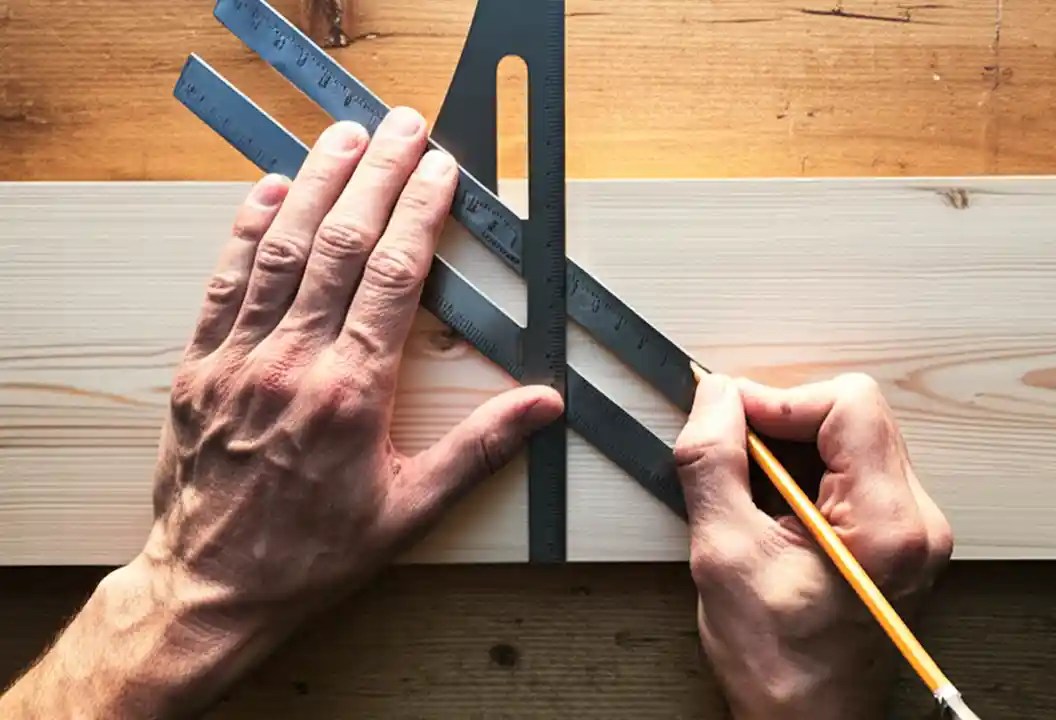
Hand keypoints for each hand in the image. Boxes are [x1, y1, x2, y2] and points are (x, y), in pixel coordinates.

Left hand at [0, 109, 561, 718]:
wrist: (215, 587)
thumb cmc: (316, 553)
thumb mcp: (413, 511)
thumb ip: (481, 449)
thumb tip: (546, 405)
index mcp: (352, 392)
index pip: (394, 277)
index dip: (420, 212)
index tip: (440, 170)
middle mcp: (292, 361)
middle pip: (341, 245)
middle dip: (376, 175)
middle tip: (404, 126)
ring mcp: (238, 358)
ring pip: (281, 250)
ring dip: (315, 185)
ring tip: (343, 136)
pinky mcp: (199, 366)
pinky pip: (225, 282)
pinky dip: (248, 231)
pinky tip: (268, 192)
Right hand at [673, 372, 952, 719]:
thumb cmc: (780, 666)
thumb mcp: (725, 558)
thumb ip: (714, 464)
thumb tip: (714, 398)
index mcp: (889, 525)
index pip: (848, 405)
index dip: (779, 399)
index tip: (729, 413)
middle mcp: (917, 521)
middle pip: (856, 415)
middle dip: (785, 420)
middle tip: (733, 447)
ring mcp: (914, 529)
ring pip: (854, 438)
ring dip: (795, 445)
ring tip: (751, 484)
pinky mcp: (900, 537)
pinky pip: (856, 470)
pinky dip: (809, 470)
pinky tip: (775, 504)